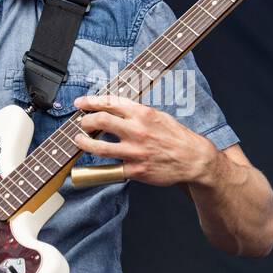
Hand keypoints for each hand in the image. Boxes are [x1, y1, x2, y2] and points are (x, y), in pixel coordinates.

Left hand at [70, 93, 217, 187]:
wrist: (193, 159)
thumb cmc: (175, 137)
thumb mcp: (158, 116)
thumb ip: (135, 112)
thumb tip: (113, 109)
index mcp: (143, 113)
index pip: (110, 102)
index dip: (90, 101)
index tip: (80, 103)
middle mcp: (137, 131)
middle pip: (100, 121)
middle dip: (84, 121)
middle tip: (81, 123)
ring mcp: (135, 152)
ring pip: (98, 147)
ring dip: (84, 143)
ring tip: (80, 141)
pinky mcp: (136, 170)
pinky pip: (111, 168)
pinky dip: (102, 165)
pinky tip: (98, 163)